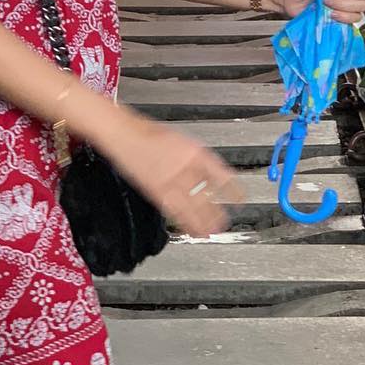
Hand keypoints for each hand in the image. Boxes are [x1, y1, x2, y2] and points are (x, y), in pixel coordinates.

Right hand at [105, 110, 243, 237]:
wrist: (125, 134)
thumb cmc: (148, 132)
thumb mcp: (181, 140)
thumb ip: (194, 158)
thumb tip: (206, 174)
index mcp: (195, 152)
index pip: (220, 174)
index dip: (231, 189)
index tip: (239, 198)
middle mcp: (186, 167)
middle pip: (206, 195)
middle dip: (216, 212)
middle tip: (225, 223)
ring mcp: (170, 181)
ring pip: (193, 207)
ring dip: (203, 221)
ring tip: (212, 232)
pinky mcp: (156, 191)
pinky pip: (175, 210)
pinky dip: (185, 222)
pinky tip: (191, 229)